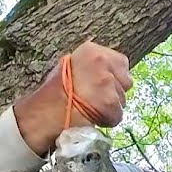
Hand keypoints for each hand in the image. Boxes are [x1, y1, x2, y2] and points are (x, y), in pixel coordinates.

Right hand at [14, 40, 132, 154]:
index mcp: (93, 51)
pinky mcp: (110, 103)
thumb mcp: (72, 66)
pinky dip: (108, 120)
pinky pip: (117, 115)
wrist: (46, 112)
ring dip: (110, 108)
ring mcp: (107, 83)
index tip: (103, 86)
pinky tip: (92, 118)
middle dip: (114, 93)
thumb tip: (108, 72)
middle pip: (126, 83)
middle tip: (96, 99)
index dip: (114, 77)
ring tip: (90, 109)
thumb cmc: (55, 91)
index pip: (122, 63)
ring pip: (122, 101)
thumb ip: (93, 66)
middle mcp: (102, 62)